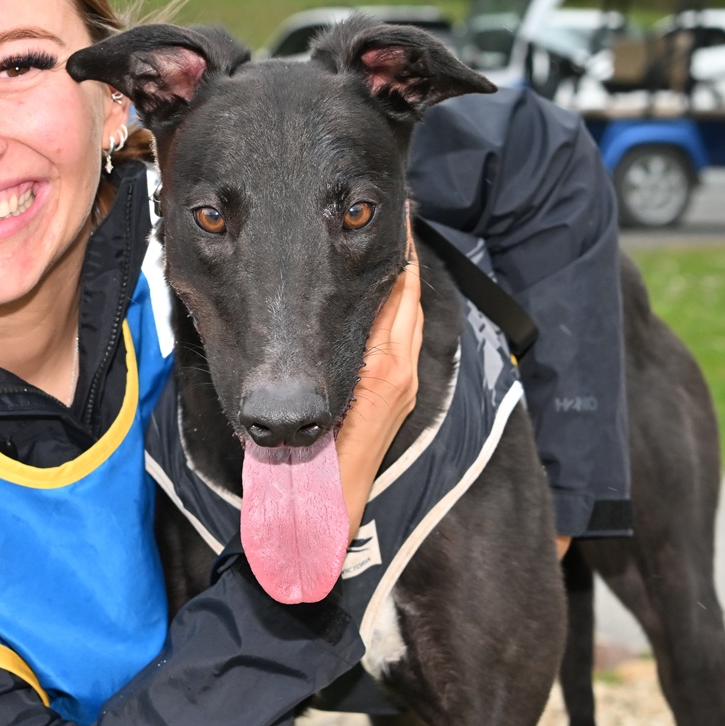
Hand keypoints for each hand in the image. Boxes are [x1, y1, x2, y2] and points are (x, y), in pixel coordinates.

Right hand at [335, 232, 422, 540]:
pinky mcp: (396, 399)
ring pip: (408, 319)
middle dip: (404, 258)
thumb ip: (328, 353)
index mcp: (386, 368)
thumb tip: (346, 299)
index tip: (394, 213)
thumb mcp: (319, 400)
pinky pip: (401, 341)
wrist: (326, 512)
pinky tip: (374, 300)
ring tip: (381, 247)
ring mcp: (403, 387)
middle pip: (410, 299)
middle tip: (388, 218)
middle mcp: (401, 373)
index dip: (401, 251)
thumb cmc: (314, 464)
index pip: (401, 292)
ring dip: (400, 283)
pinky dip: (395, 311)